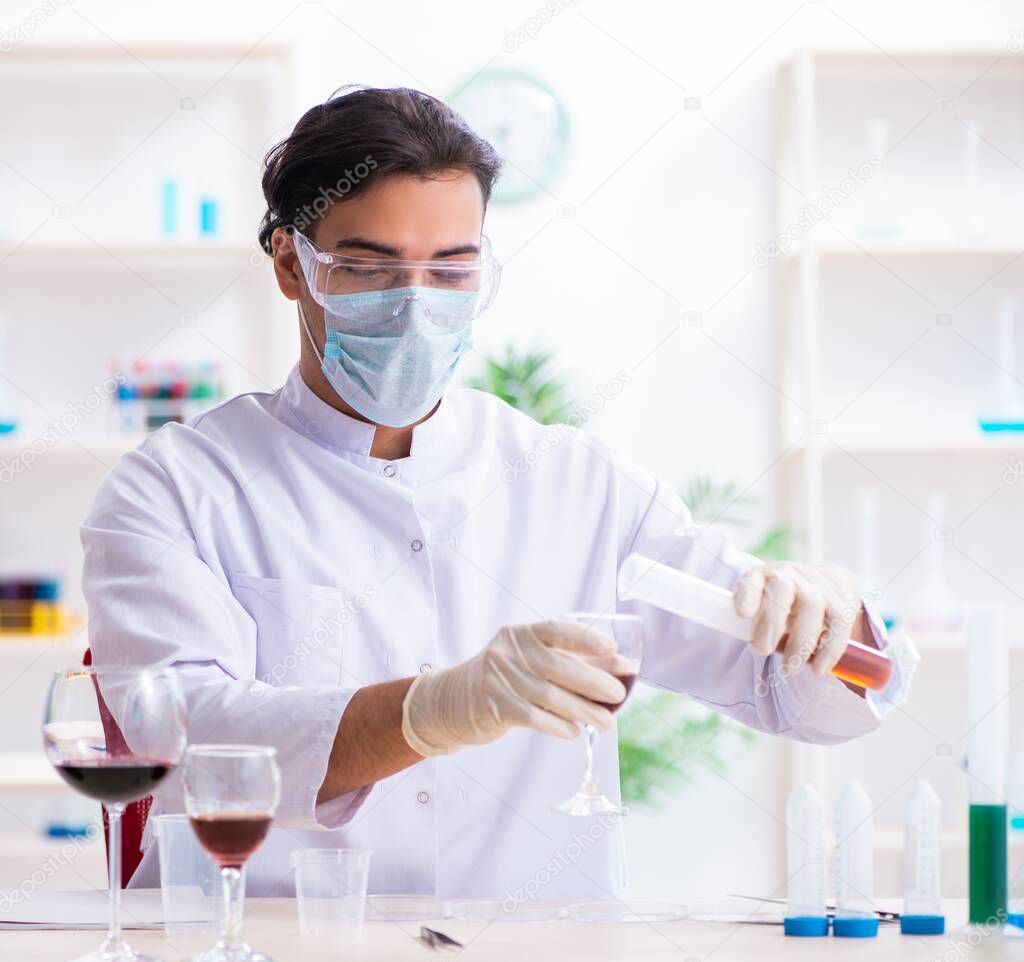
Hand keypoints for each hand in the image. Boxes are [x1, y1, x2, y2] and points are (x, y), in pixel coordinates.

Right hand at [401, 621, 627, 756]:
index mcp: (521, 634)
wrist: (453, 700)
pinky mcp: (492, 706)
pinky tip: (573, 732)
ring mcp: (497, 678)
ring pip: (548, 695)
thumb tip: (622, 667)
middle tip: (618, 694)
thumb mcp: (533, 662)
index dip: (585, 638)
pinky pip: (532, 717)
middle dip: (592, 680)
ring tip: (605, 721)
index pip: (556, 630)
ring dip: (582, 710)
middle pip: (557, 665)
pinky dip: (557, 725)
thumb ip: (574, 661)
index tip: (612, 648)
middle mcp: (508, 651)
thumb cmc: (504, 678)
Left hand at [733, 563, 864, 676]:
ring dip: (801, 643)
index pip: (752, 579)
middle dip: (771, 622)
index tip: (742, 614)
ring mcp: (817, 583)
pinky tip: (818, 668)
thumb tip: (756, 647)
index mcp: (763, 576)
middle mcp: (790, 574)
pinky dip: (829, 650)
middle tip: (763, 649)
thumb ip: (755, 623)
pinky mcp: (841, 596)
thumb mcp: (763, 607)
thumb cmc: (784, 603)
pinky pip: (839, 622)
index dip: (747, 595)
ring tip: (790, 668)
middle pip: (781, 590)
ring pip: (812, 607)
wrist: (824, 583)